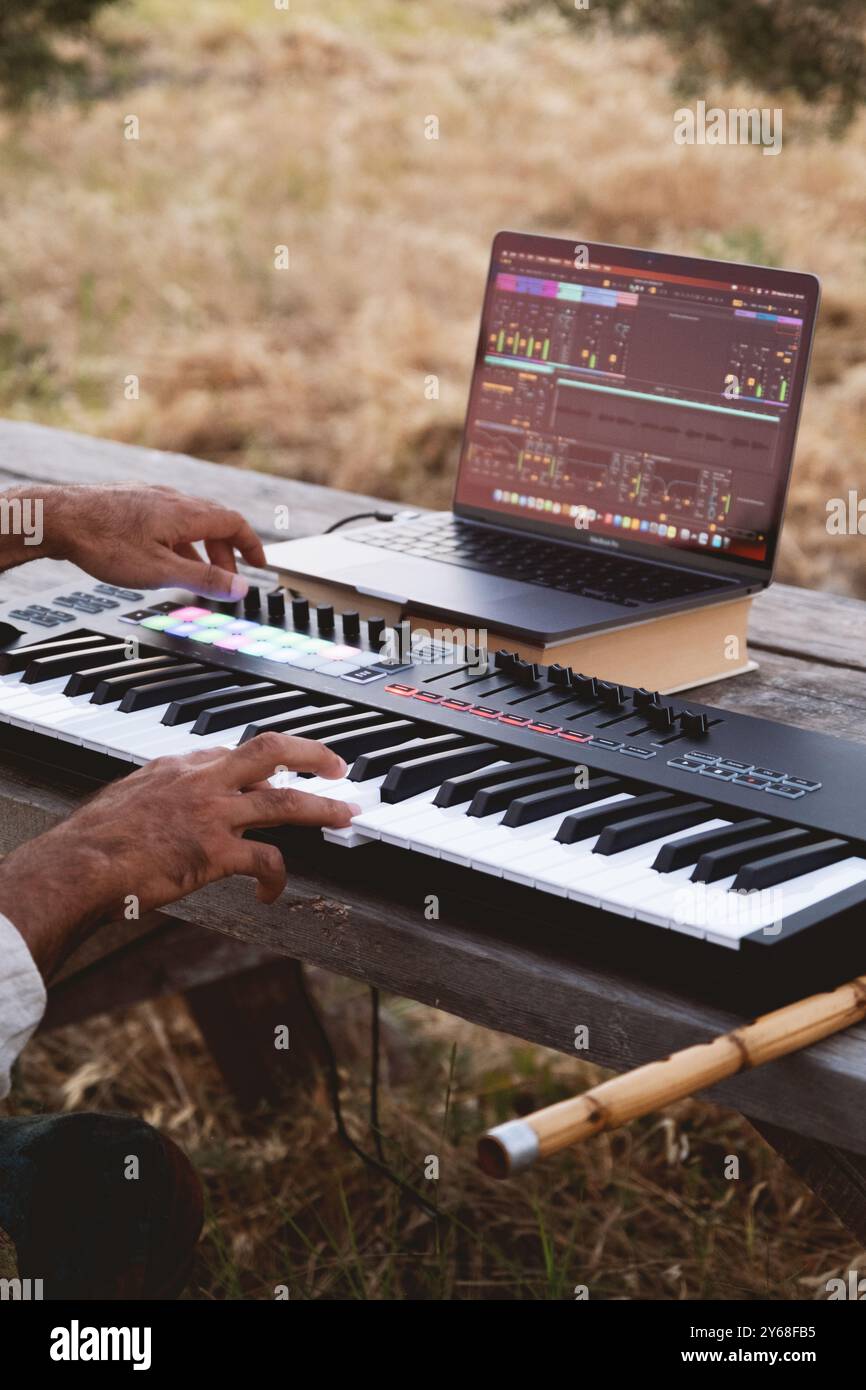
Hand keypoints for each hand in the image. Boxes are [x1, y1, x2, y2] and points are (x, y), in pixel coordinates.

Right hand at [0, 734, 359, 977]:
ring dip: (322, 808)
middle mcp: (202, 782)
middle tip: (337, 765)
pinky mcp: (216, 852)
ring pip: (285, 803)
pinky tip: (271, 892)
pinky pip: (265, 861)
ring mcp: (213, 815)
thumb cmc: (92, 840)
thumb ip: (153, 795)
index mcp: (178, 766)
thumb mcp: (124, 798)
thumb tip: (159, 805)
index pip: (233, 754)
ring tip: (346, 815)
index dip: (260, 766)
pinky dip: (276, 878)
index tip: (276, 775)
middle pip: (271, 752)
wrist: (80, 864)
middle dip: (311, 755)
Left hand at [42, 482, 266, 598]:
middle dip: (226, 553)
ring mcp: (151, 498)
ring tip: (195, 574)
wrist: (58, 518)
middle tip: (226, 581)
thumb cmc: (104, 543)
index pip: (234, 523)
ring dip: (201, 548)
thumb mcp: (161, 571)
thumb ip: (203, 579)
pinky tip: (163, 557)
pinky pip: (169, 519)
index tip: (259, 564)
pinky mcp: (133, 502)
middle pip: (214, 521)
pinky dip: (179, 540)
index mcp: (186, 513)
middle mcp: (173, 499)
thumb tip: (240, 587)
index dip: (251, 545)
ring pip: (190, 521)